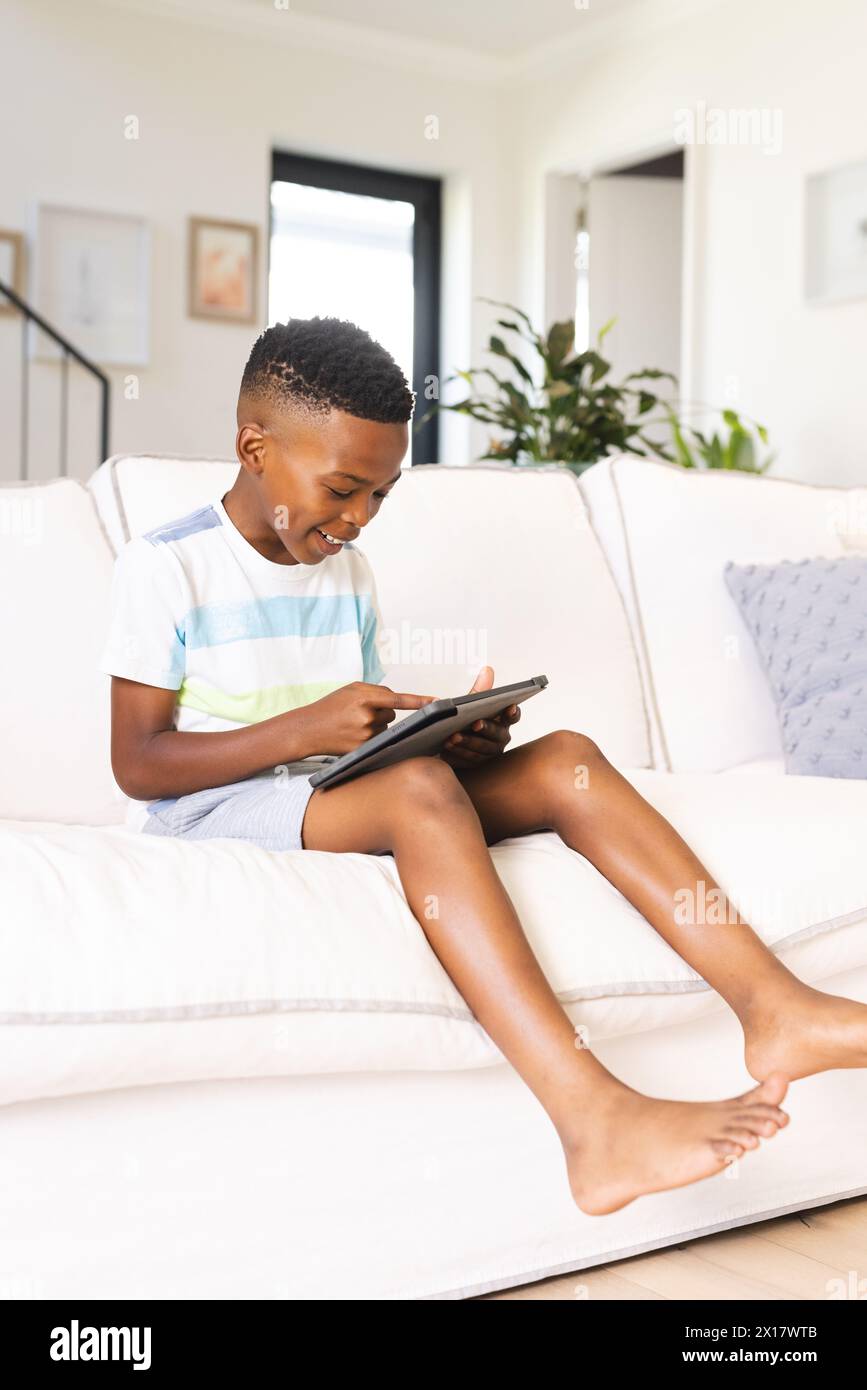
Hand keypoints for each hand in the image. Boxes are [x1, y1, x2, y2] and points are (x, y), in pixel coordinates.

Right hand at [302, 681, 435, 755]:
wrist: (309, 729)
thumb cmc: (331, 706)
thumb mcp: (351, 689)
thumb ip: (376, 691)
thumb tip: (398, 700)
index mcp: (363, 698)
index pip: (397, 699)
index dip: (419, 701)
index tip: (437, 701)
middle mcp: (366, 718)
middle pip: (392, 714)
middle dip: (382, 711)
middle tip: (360, 712)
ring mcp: (365, 736)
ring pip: (387, 728)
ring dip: (376, 725)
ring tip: (354, 724)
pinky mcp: (363, 749)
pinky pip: (380, 740)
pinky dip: (373, 737)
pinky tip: (355, 735)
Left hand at [438, 665, 520, 769]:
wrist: (446, 741)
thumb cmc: (464, 720)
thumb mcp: (470, 705)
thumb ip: (480, 691)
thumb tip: (487, 669)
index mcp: (502, 721)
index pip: (513, 717)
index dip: (513, 712)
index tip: (509, 707)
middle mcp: (499, 739)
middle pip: (497, 736)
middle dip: (486, 729)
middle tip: (474, 723)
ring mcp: (488, 754)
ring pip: (481, 751)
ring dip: (467, 743)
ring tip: (452, 736)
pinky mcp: (475, 765)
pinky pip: (468, 762)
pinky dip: (457, 755)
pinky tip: (446, 749)